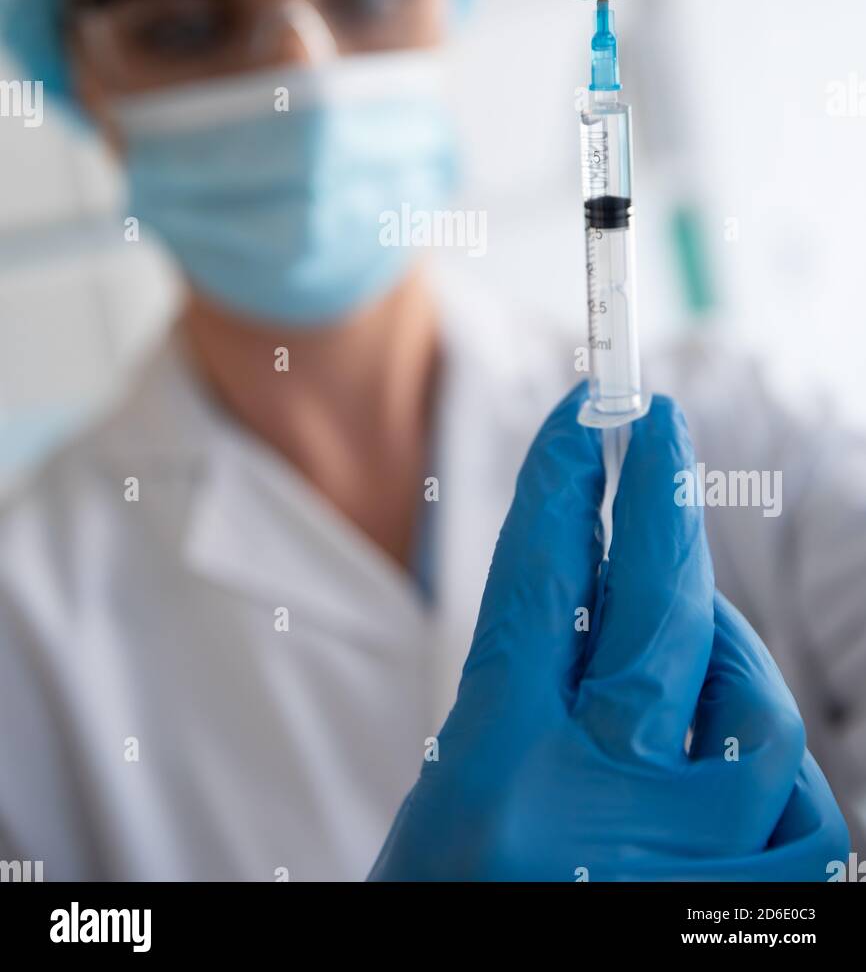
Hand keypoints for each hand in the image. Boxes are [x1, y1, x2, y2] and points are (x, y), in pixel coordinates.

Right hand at [369, 388, 847, 880]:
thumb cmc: (467, 897)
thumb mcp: (463, 794)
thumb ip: (535, 691)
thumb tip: (608, 577)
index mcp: (492, 776)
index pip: (540, 583)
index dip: (564, 483)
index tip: (588, 410)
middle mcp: (591, 814)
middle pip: (657, 610)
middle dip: (661, 500)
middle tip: (659, 429)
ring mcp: (684, 868)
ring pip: (753, 707)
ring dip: (724, 652)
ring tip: (686, 639)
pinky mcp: (748, 909)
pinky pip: (795, 803)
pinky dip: (765, 759)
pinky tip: (725, 754)